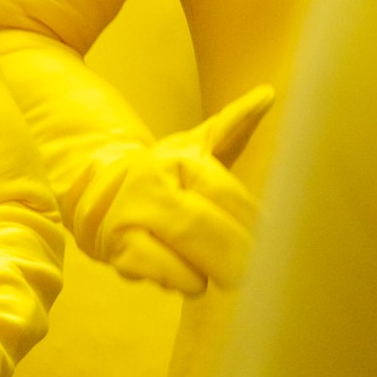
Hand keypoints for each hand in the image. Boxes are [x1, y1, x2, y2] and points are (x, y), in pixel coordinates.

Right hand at [98, 86, 270, 291]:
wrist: (102, 194)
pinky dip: (186, 282)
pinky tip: (194, 278)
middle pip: (206, 229)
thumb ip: (235, 122)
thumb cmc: (167, 176)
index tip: (274, 240)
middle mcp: (152, 185)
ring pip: (185, 256)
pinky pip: (165, 277)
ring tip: (226, 274)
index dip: (255, 224)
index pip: (228, 196)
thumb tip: (268, 93)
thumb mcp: (198, 145)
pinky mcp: (120, 251)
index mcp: (178, 158)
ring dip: (213, 271)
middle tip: (257, 270)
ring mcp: (132, 219)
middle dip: (238, 256)